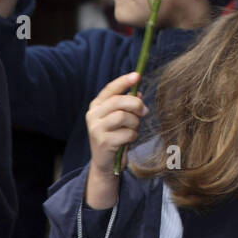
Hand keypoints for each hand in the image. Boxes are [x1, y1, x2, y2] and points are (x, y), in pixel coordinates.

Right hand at [84, 71, 144, 207]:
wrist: (106, 163)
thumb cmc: (116, 135)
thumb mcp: (121, 118)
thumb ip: (128, 104)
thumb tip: (138, 93)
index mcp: (97, 106)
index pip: (110, 89)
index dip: (124, 81)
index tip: (137, 75)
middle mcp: (93, 115)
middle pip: (119, 101)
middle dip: (136, 105)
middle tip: (144, 112)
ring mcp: (96, 129)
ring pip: (124, 116)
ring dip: (135, 123)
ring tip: (133, 128)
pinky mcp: (103, 142)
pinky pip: (127, 133)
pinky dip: (133, 135)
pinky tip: (128, 140)